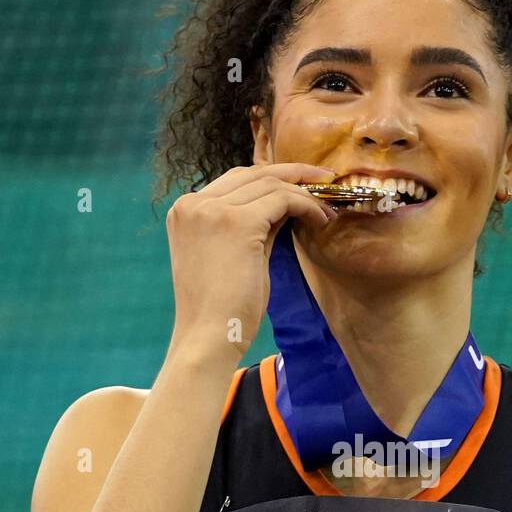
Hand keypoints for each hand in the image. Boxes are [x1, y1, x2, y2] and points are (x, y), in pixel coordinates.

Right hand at [165, 162, 337, 357]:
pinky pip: (282, 200)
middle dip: (293, 173)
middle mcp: (193, 203)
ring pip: (270, 183)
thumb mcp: (236, 255)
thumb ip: (254, 225)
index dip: (272, 178)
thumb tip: (285, 202)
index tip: (302, 183)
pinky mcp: (237, 222)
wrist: (208, 338)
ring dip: (304, 193)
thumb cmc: (222, 308)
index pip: (235, 180)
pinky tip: (321, 220)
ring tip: (326, 211)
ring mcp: (212, 210)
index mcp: (185, 210)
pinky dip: (306, 205)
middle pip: (252, 173)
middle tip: (325, 180)